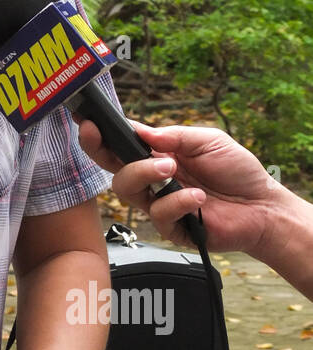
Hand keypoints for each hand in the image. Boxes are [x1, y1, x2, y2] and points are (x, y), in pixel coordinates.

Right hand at [75, 117, 279, 256]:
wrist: (262, 205)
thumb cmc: (236, 171)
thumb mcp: (209, 141)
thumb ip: (176, 136)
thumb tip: (143, 133)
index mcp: (158, 156)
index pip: (122, 144)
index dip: (101, 134)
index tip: (88, 122)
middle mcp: (153, 180)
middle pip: (113, 169)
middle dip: (102, 151)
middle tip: (105, 137)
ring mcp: (159, 204)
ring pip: (127, 190)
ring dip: (144, 173)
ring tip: (172, 168)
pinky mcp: (171, 227)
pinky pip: (159, 215)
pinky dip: (177, 202)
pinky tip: (198, 198)